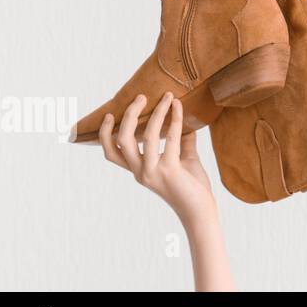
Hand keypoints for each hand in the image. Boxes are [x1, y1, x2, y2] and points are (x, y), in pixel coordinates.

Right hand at [99, 92, 217, 226]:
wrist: (200, 210)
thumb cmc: (192, 185)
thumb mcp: (184, 159)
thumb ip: (181, 141)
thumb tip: (186, 119)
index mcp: (138, 171)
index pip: (112, 153)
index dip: (105, 134)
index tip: (110, 114)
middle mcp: (140, 172)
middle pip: (122, 140)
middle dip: (130, 116)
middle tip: (141, 97)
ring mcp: (153, 171)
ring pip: (146, 136)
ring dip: (158, 112)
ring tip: (167, 97)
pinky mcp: (169, 170)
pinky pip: (171, 138)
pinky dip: (175, 119)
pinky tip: (179, 107)